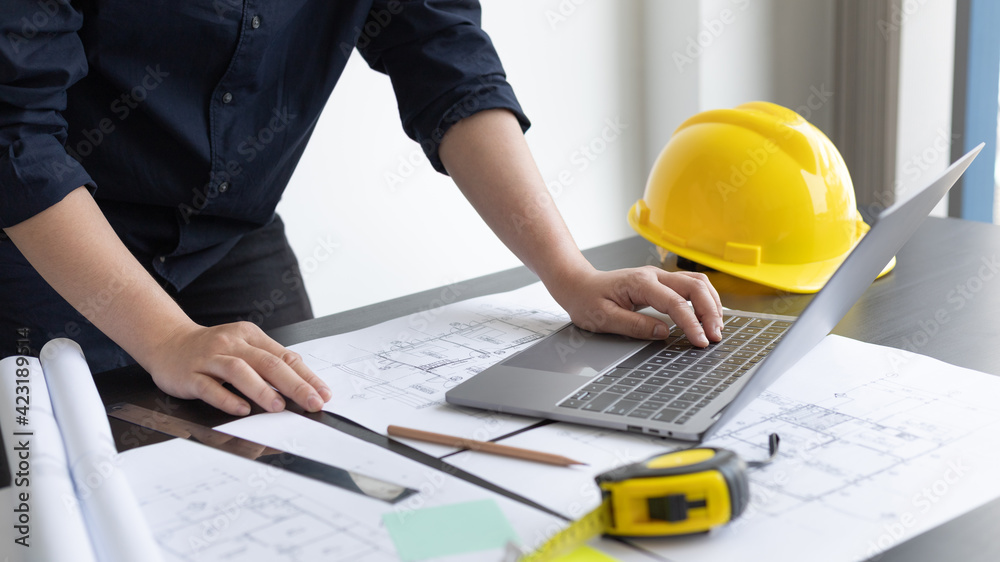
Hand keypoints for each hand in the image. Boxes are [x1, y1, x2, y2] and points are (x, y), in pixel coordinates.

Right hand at [143, 321, 332, 415]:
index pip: (285, 356)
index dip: (306, 376)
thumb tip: (303, 380)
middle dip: (294, 385)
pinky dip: (228, 399)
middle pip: (268, 363)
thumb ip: (269, 361)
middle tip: (312, 403)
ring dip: (262, 390)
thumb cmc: (212, 349)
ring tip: (279, 407)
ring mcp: (210, 358)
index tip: (323, 394)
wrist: (167, 341)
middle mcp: (232, 344)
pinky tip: (242, 409)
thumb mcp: (244, 346)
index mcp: (250, 336)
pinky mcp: (190, 374)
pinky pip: (210, 387)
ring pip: (239, 371)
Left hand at [549, 265, 723, 346]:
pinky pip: (691, 285)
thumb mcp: (604, 319)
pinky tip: (708, 315)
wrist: (578, 284)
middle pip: (695, 286)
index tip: (700, 341)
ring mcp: (659, 276)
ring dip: (712, 304)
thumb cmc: (587, 300)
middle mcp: (654, 275)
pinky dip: (705, 299)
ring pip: (697, 282)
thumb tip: (664, 332)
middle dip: (710, 312)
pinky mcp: (661, 282)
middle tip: (715, 336)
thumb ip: (635, 326)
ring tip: (716, 328)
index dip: (692, 323)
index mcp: (640, 283)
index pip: (676, 303)